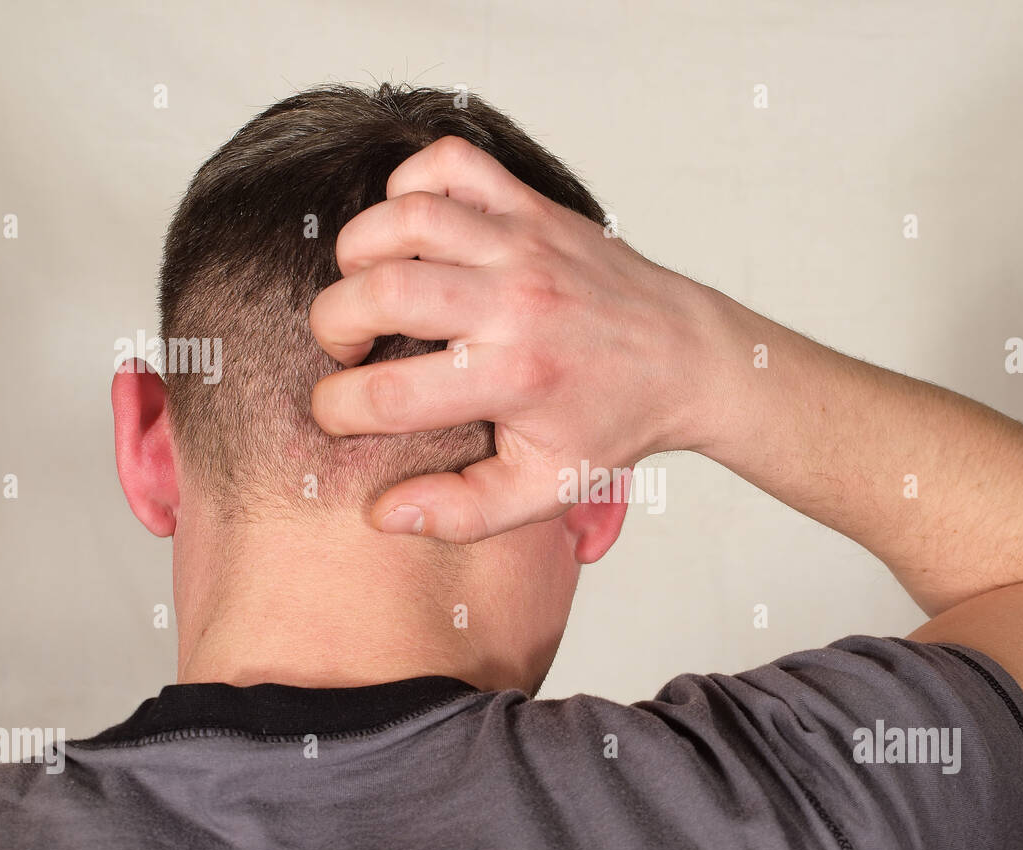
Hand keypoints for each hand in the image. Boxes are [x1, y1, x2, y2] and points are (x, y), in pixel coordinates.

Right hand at [309, 135, 718, 543]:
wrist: (689, 360)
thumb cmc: (613, 425)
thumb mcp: (546, 490)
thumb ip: (462, 512)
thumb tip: (381, 515)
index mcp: (518, 379)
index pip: (390, 395)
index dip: (337, 409)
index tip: (339, 413)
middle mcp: (519, 303)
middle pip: (382, 291)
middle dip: (334, 324)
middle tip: (349, 349)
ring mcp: (526, 245)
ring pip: (407, 217)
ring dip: (361, 251)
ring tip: (368, 288)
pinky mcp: (534, 208)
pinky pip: (450, 162)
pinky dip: (410, 182)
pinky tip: (412, 233)